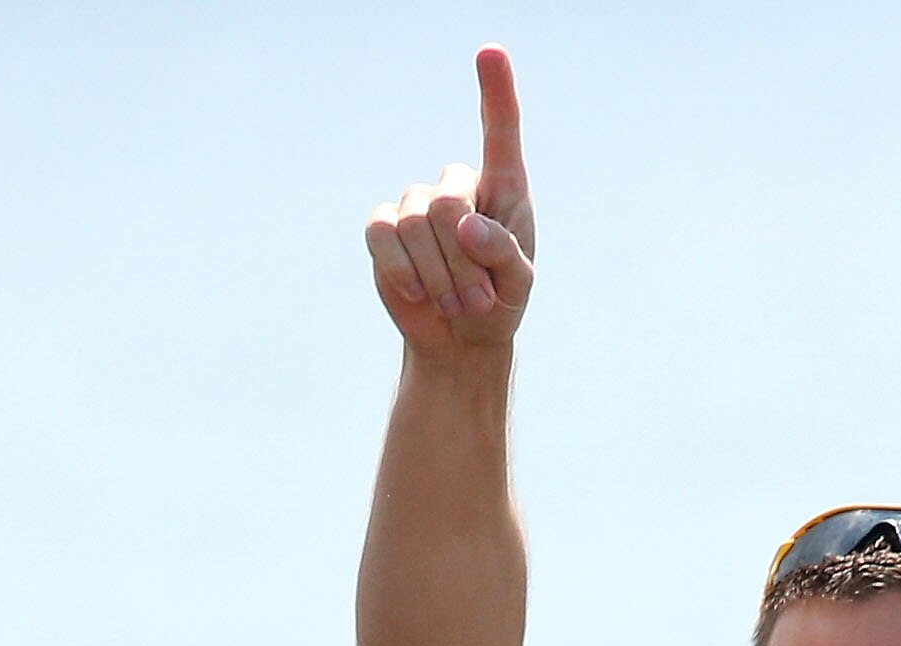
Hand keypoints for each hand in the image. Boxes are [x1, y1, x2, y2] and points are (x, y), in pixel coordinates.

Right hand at [363, 44, 536, 354]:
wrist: (459, 339)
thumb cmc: (499, 302)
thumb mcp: (518, 285)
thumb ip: (503, 253)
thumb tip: (464, 223)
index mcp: (502, 187)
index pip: (499, 130)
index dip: (495, 90)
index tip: (490, 51)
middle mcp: (456, 186)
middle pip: (448, 203)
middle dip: (463, 263)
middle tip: (477, 302)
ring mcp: (415, 203)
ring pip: (415, 224)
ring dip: (439, 276)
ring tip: (457, 305)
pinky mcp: (383, 227)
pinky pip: (383, 235)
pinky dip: (404, 272)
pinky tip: (420, 295)